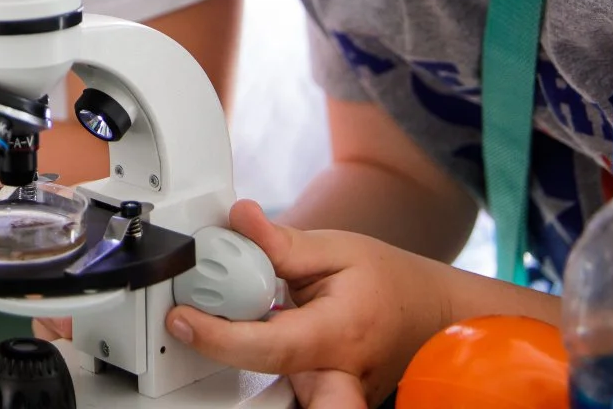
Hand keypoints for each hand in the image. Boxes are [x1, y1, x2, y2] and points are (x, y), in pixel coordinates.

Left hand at [165, 201, 451, 407]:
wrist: (429, 314)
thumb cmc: (389, 282)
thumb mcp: (338, 248)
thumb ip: (283, 243)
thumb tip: (239, 220)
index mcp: (339, 334)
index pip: (269, 347)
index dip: (218, 335)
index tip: (183, 318)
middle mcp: (338, 376)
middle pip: (280, 394)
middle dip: (244, 377)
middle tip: (195, 334)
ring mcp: (334, 394)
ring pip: (286, 398)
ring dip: (248, 368)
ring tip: (217, 326)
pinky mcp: (324, 398)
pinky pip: (288, 390)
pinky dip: (262, 365)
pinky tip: (245, 335)